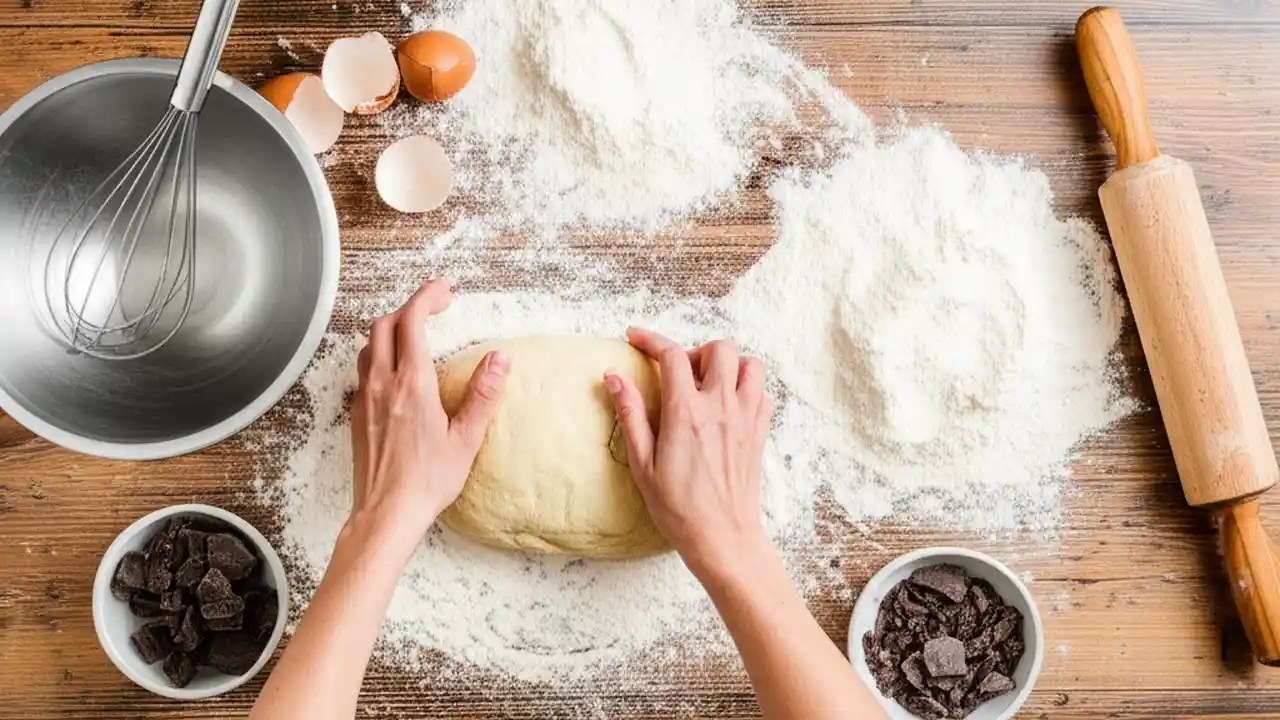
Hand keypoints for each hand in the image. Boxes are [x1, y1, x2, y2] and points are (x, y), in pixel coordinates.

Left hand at [349, 279, 509, 545]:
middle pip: (384, 325)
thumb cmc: (427, 481)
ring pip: (369, 345)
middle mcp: (383, 385)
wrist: (386, 513)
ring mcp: (365, 398)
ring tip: (415, 332)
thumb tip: (500, 359)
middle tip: (435, 307)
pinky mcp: (357, 414)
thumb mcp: (466, 439)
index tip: (444, 289)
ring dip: (390, 329)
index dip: (426, 296)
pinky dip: (379, 354)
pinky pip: (364, 369)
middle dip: (409, 307)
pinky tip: (397, 369)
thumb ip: (483, 394)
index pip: (412, 322)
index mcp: (412, 385)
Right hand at [604, 328, 772, 578]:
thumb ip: (631, 414)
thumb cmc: (679, 509)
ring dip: (728, 365)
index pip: (672, 356)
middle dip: (695, 351)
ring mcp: (746, 418)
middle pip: (719, 349)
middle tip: (678, 374)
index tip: (635, 338)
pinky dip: (746, 387)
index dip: (651, 340)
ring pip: (750, 364)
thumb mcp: (643, 464)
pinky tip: (726, 406)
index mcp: (687, 414)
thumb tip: (615, 377)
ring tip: (706, 385)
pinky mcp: (760, 432)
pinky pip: (762, 392)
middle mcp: (721, 408)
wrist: (723, 539)